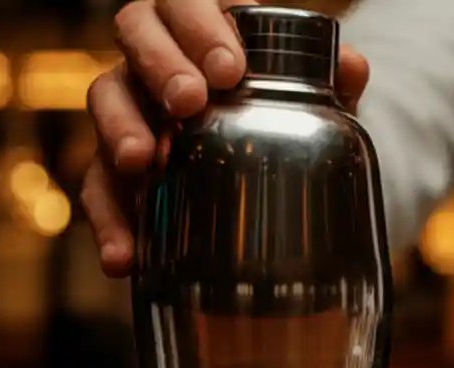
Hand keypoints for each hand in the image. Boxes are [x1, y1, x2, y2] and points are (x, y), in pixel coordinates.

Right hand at [81, 0, 369, 278]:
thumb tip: (354, 65)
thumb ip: (334, 81)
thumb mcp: (316, 98)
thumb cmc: (284, 110)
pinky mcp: (116, 165)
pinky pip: (99, 186)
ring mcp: (132, 107)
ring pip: (105, 99)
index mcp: (201, 27)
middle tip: (189, 103)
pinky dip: (111, 221)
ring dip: (119, 129)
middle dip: (159, 67)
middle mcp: (156, 57)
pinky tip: (126, 256)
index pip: (184, 3)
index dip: (199, 28)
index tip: (229, 69)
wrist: (272, 163)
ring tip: (140, 161)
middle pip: (135, 36)